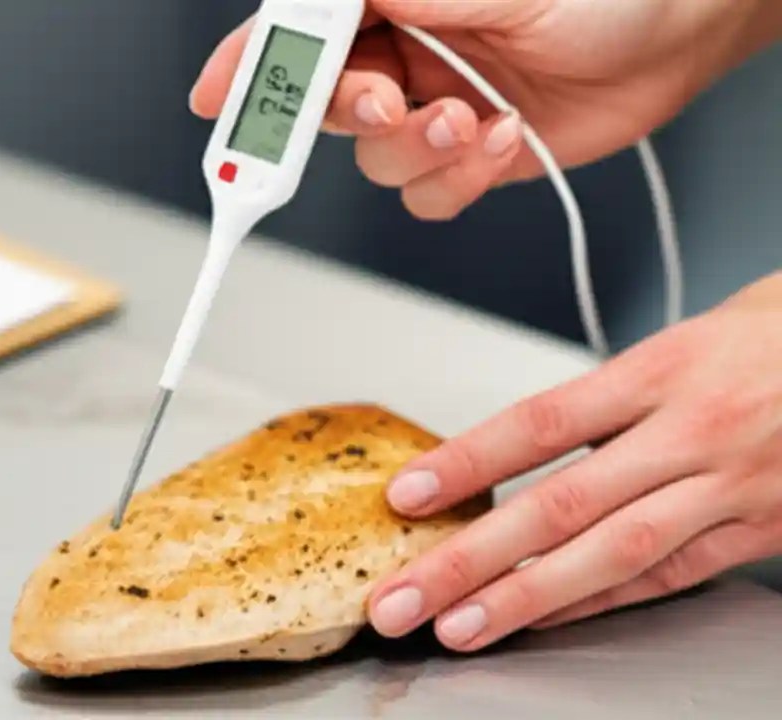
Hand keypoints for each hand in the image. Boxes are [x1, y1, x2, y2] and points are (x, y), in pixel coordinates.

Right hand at [190, 0, 772, 219]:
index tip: (218, 98)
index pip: (299, 33)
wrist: (688, 31)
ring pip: (374, 160)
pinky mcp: (469, 156)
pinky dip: (456, 182)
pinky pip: (425, 195)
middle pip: (321, 106)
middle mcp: (404, 54)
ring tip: (467, 120)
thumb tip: (308, 9)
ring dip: (416, 151)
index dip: (251, 67)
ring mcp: (434, 107)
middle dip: (342, 117)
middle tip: (378, 108)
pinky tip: (501, 139)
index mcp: (389, 0)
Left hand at [365, 271, 781, 650]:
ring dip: (523, 599)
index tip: (407, 497)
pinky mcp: (762, 530)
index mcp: (665, 368)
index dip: (467, 463)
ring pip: (611, 554)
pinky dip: (598, 601)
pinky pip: (668, 575)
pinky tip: (542, 619)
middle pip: (560, 505)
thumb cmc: (778, 333)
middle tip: (401, 598)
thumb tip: (523, 451)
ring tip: (458, 628)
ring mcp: (730, 488)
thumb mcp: (688, 337)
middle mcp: (692, 432)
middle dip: (468, 559)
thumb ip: (610, 398)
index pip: (541, 423)